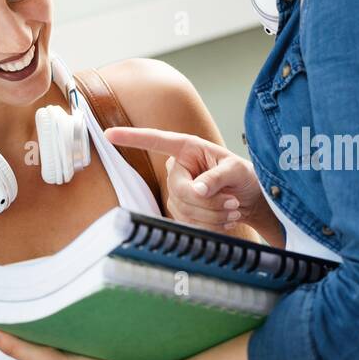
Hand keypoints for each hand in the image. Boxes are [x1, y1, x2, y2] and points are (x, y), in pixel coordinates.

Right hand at [105, 126, 263, 230]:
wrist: (250, 199)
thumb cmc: (244, 176)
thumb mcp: (237, 170)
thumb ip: (217, 177)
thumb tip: (198, 189)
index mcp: (187, 148)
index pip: (156, 141)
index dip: (132, 138)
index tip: (109, 135)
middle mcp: (178, 169)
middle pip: (179, 190)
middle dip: (208, 202)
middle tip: (233, 202)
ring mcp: (177, 192)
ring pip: (184, 210)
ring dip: (213, 215)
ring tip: (233, 208)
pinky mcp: (181, 211)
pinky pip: (189, 223)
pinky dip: (211, 224)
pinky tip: (226, 218)